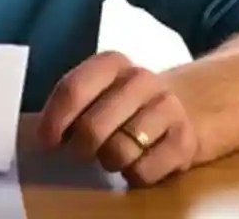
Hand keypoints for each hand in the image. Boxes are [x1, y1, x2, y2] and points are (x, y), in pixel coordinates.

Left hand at [36, 51, 198, 186]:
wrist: (191, 105)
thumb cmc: (128, 102)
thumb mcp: (100, 88)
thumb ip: (73, 102)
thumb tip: (47, 134)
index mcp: (112, 63)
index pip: (72, 90)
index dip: (54, 121)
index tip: (47, 141)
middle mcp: (141, 80)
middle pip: (92, 128)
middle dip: (80, 148)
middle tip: (83, 151)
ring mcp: (167, 108)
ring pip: (118, 152)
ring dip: (109, 161)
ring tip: (114, 153)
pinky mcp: (186, 141)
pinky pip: (143, 172)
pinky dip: (134, 174)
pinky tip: (138, 161)